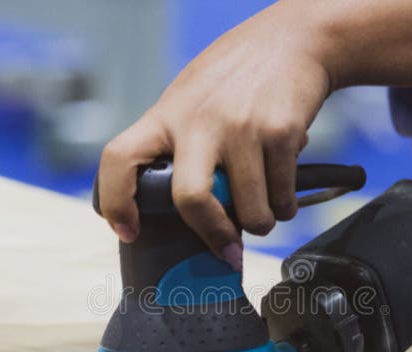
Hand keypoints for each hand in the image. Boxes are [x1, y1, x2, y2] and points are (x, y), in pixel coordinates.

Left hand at [97, 2, 330, 269]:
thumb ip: (178, 145)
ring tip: (264, 212)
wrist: (295, 40)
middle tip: (226, 251)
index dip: (116, 202)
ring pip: (250, 212)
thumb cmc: (235, 79)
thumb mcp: (190, 100)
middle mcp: (200, 121)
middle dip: (212, 235)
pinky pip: (283, 198)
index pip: (119, 158)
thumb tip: (178, 212)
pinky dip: (285, 207)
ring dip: (260, 224)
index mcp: (167, 115)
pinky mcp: (282, 133)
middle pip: (190, 199)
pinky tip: (283, 190)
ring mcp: (242, 127)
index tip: (128, 232)